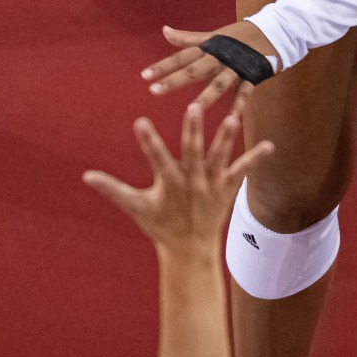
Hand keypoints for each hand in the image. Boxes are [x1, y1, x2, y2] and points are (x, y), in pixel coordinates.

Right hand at [83, 92, 271, 255]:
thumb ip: (112, 189)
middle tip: (194, 107)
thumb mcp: (136, 207)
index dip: (148, 140)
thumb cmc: (160, 226)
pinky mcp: (227, 188)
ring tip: (233, 117)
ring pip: (220, 157)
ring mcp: (211, 184)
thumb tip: (86, 176)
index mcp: (169, 183)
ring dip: (227, 137)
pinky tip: (270, 145)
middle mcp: (192, 182)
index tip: (140, 121)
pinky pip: (243, 170)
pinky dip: (256, 158)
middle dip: (193, 129)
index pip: (155, 158)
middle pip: (193, 151)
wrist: (189, 250)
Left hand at [142, 20, 279, 109]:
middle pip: (194, 69)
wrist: (274, 30)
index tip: (144, 76)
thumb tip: (164, 30)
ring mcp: (237, 66)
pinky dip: (239, 105)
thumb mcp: (213, 35)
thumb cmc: (239, 35)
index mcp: (209, 47)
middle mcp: (220, 56)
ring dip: (206, 96)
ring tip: (191, 109)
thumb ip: (188, 38)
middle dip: (175, 80)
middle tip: (155, 90)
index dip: (163, 65)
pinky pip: (245, 91)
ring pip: (219, 82)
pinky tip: (232, 119)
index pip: (182, 56)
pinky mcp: (253, 74)